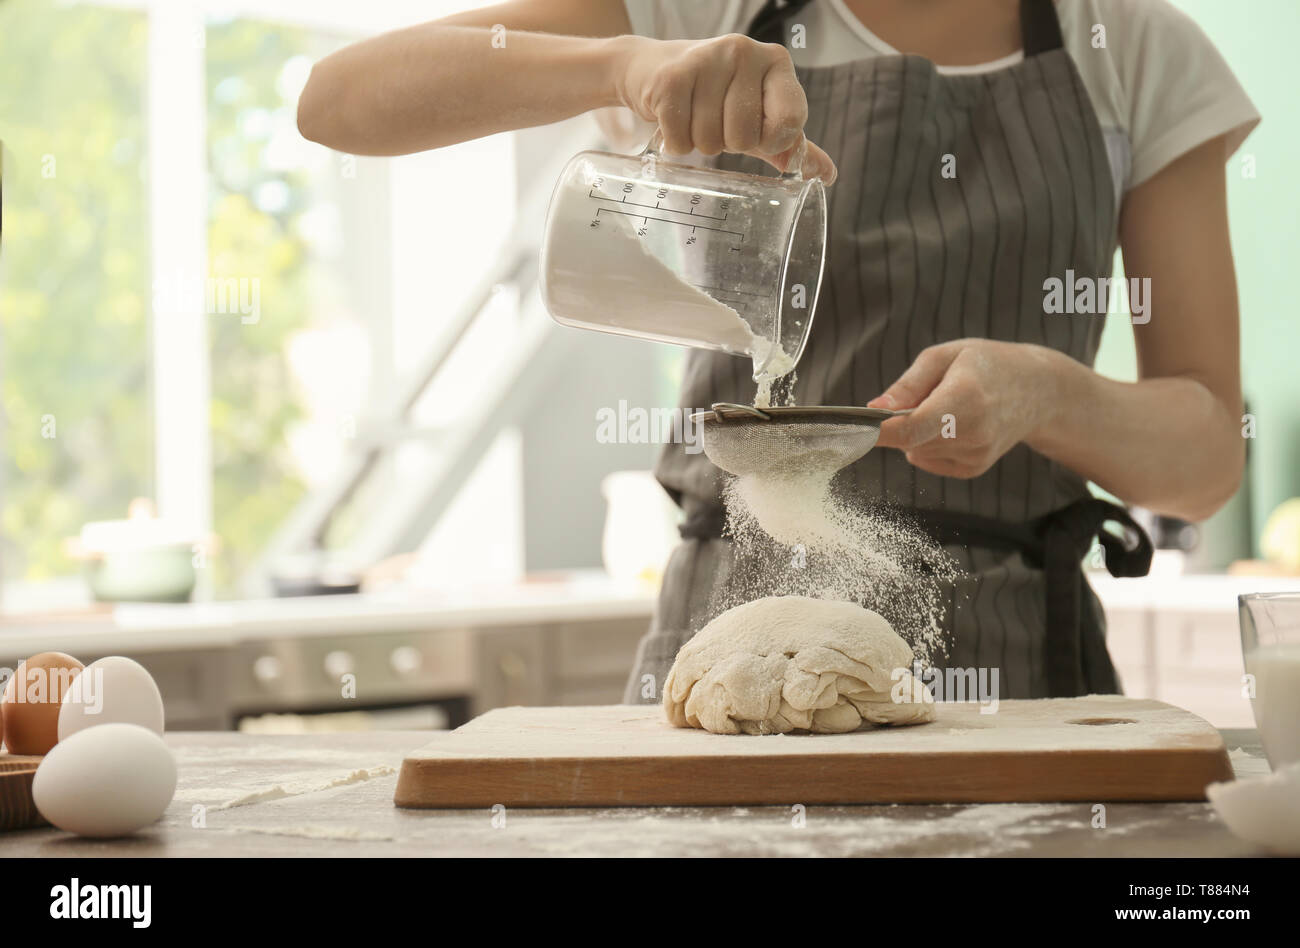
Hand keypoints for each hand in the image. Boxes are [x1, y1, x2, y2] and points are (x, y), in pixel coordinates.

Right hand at [614, 33, 836, 182]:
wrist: (652, 69)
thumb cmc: (715, 98)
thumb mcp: (758, 118)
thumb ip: (791, 144)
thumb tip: (826, 175)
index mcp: (776, 63)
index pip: (789, 123)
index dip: (770, 142)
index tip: (756, 132)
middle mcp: (745, 52)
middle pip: (744, 138)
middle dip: (727, 143)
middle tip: (716, 121)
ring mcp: (707, 60)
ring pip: (710, 141)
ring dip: (699, 142)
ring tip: (693, 117)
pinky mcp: (671, 77)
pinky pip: (680, 139)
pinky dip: (675, 143)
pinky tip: (674, 119)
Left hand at [867, 340, 1065, 478]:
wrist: (1037, 390)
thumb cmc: (986, 364)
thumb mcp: (945, 357)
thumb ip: (907, 385)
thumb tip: (873, 410)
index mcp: (965, 397)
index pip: (911, 427)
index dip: (879, 431)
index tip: (856, 427)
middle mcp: (974, 431)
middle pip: (909, 440)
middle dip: (899, 422)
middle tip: (922, 396)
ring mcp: (976, 454)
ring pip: (916, 451)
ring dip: (917, 432)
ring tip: (947, 406)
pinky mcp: (974, 468)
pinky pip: (928, 461)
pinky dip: (929, 444)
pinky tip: (953, 424)